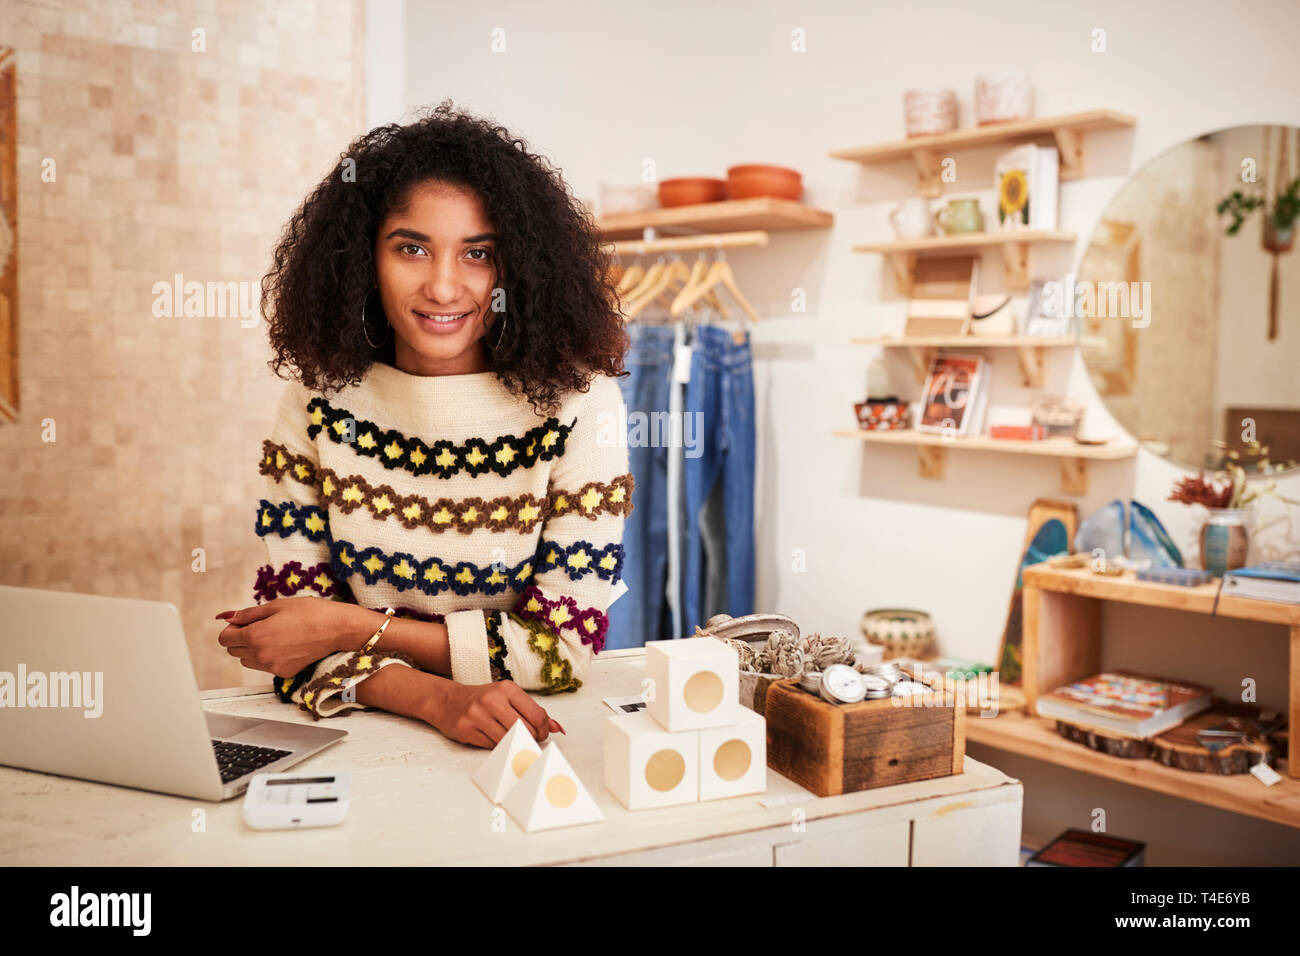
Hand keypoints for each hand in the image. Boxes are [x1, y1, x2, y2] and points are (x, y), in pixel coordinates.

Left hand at [214, 597, 371, 677]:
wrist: (337, 629)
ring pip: (247, 661)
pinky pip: (264, 667)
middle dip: (240, 638)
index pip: (225, 639)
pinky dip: (268, 657)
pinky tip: (285, 645)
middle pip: (233, 651)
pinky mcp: (284, 673)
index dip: (232, 628)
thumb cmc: (309, 612)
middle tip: (261, 626)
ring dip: (252, 649)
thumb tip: (224, 617)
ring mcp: (272, 667)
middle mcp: (261, 655)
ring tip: (274, 636)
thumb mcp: (276, 606)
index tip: (245, 622)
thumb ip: (247, 614)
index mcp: (256, 635)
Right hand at [428, 679, 564, 748]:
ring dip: (514, 745)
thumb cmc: (482, 699)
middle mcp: (492, 700)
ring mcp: (478, 715)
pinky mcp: (467, 729)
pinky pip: (492, 747)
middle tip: (528, 739)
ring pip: (509, 741)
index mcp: (507, 688)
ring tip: (510, 739)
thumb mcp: (508, 697)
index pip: (537, 715)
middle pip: (525, 730)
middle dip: (531, 739)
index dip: (544, 730)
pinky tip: (493, 737)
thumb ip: (532, 711)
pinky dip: (498, 747)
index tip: (542, 734)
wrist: (447, 701)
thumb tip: (557, 727)